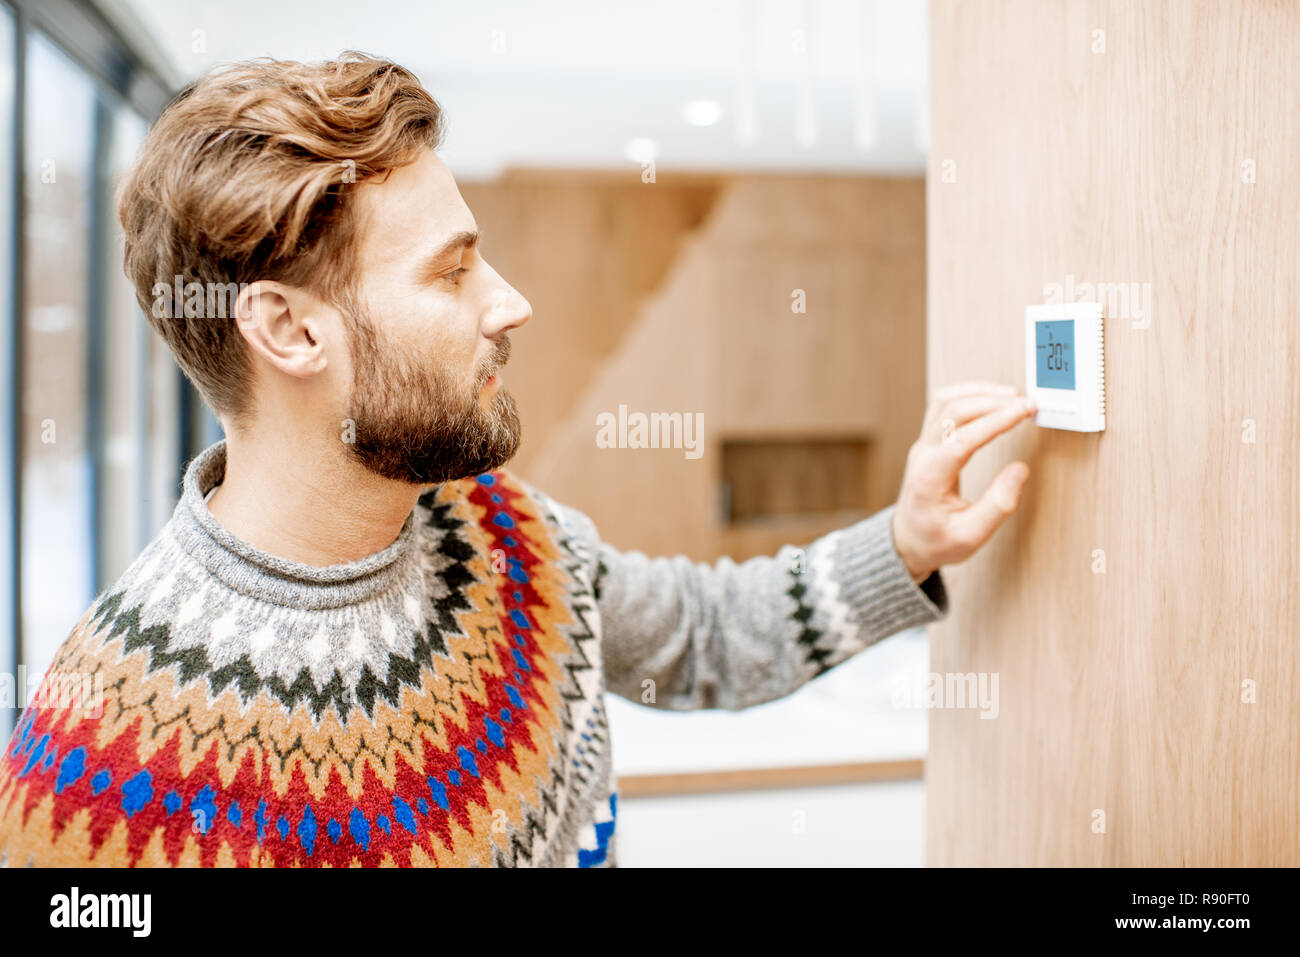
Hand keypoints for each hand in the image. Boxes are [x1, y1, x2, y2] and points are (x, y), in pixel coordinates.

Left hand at [890, 381, 1036, 582]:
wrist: (908, 540)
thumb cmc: (936, 541)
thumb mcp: (971, 536)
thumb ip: (997, 505)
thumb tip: (1020, 469)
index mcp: (929, 478)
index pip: (961, 438)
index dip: (995, 421)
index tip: (1024, 411)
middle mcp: (921, 455)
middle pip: (952, 412)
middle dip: (992, 402)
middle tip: (1027, 404)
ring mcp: (922, 445)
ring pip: (945, 402)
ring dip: (979, 393)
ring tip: (1013, 396)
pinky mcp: (928, 440)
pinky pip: (942, 406)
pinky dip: (968, 395)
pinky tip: (991, 397)